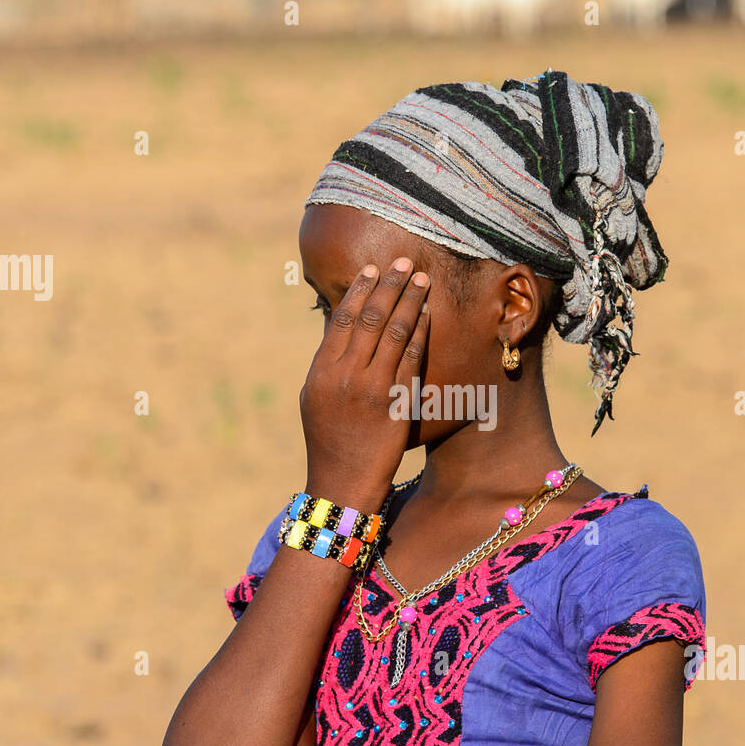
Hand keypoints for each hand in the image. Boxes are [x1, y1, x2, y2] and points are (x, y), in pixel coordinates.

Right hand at [300, 257, 430, 511]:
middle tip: (404, 262)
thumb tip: (338, 327)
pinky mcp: (395, 403)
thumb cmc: (329, 442)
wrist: (341, 483)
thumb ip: (328, 364)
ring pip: (392, 332)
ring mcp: (370, 388)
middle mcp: (344, 375)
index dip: (360, 291)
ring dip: (409, 301)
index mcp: (321, 371)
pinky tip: (429, 314)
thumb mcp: (316, 399)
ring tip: (422, 278)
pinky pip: (410, 359)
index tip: (374, 269)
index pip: (342, 319)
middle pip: (369, 318)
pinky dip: (419, 332)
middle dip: (389, 286)